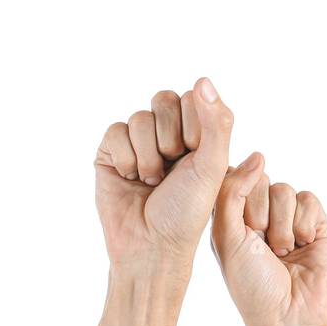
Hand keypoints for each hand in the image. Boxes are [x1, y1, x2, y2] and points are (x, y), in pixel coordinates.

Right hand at [95, 78, 234, 271]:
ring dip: (148, 156)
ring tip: (151, 182)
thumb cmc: (186, 212)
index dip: (193, 128)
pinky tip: (130, 180)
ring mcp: (136, 142)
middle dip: (169, 139)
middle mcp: (166, 133)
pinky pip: (115, 132)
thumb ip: (216, 122)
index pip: (192, 97)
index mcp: (196, 133)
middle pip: (163, 101)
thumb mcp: (212, 166)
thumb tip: (203, 79)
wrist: (151, 245)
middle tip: (171, 171)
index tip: (195, 159)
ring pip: (139, 118)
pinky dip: (126, 159)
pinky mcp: (110, 152)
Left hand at [211, 154, 326, 325]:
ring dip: (281, 225)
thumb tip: (256, 156)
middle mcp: (259, 213)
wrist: (287, 317)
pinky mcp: (316, 223)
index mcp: (231, 217)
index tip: (239, 228)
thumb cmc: (250, 284)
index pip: (233, 179)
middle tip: (261, 246)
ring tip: (281, 252)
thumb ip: (232, 193)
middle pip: (261, 180)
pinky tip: (301, 246)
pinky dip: (303, 224)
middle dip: (260, 215)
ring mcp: (288, 217)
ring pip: (285, 189)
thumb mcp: (227, 238)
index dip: (238, 199)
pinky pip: (309, 200)